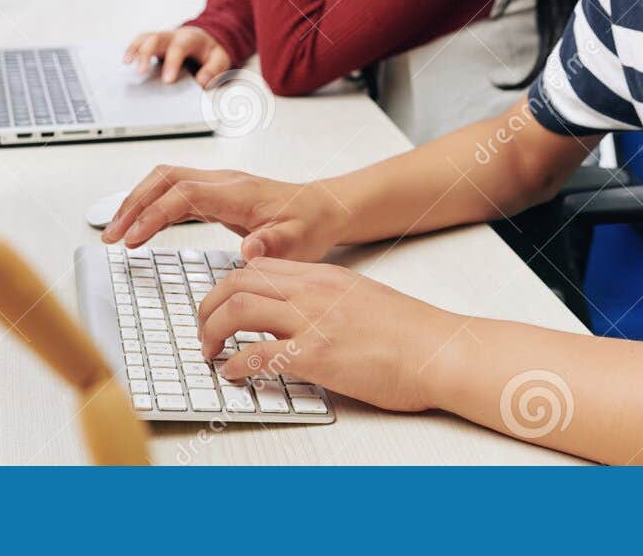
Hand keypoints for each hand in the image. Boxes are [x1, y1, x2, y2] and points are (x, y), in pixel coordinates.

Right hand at [100, 165, 345, 260]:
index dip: (154, 214)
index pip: (183, 194)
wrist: (322, 209)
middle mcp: (222, 182)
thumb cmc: (309, 225)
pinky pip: (174, 192)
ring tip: (115, 234)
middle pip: (165, 179)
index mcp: (237, 192)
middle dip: (133, 204)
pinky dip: (151, 207)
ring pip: (165, 181)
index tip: (132, 239)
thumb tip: (249, 251)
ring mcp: (217, 185)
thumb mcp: (297, 243)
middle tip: (111, 236)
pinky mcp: (215, 194)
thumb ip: (272, 246)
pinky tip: (140, 229)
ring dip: (137, 203)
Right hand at [124, 26, 230, 85]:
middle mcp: (174, 35)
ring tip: (126, 64)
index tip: (167, 81)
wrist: (207, 38)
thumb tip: (202, 81)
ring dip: (134, 49)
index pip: (179, 47)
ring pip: (145, 38)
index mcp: (191, 38)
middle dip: (147, 53)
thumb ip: (214, 70)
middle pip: (157, 38)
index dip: (172, 63)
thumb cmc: (211, 51)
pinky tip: (125, 62)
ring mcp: (162, 38)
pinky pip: (140, 42)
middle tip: (140, 72)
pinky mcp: (155, 43)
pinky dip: (131, 50)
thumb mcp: (221, 58)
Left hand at [198, 258, 457, 412]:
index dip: (227, 286)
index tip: (218, 307)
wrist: (441, 350)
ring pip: (238, 308)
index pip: (258, 267)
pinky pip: (258, 354)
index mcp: (323, 276)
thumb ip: (326, 301)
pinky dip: (234, 365)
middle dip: (207, 306)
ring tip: (208, 352)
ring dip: (211, 332)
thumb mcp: (361, 299)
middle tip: (202, 331)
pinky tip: (232, 374)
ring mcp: (313, 320)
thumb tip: (296, 317)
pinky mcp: (318, 355)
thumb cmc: (411, 333)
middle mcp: (313, 290)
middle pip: (237, 281)